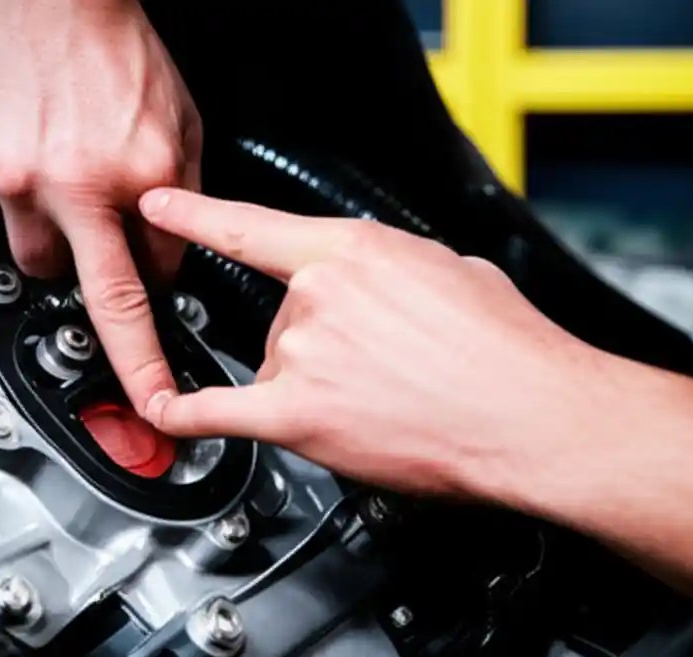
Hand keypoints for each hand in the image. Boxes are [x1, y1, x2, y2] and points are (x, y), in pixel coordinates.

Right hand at [0, 0, 200, 417]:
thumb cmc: (113, 46)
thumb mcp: (180, 123)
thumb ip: (178, 199)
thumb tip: (167, 261)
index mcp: (141, 178)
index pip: (155, 283)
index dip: (156, 317)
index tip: (157, 381)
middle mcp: (76, 186)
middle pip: (95, 299)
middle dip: (118, 337)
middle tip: (131, 383)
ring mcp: (12, 179)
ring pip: (30, 260)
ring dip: (45, 239)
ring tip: (51, 186)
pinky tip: (15, 156)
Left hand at [139, 188, 619, 499]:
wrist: (533, 417)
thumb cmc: (508, 351)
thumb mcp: (454, 270)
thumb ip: (395, 270)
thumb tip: (382, 289)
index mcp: (354, 250)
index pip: (254, 228)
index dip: (197, 214)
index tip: (159, 204)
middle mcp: (317, 295)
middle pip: (279, 318)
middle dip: (320, 345)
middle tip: (382, 368)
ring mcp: (303, 354)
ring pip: (275, 368)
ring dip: (313, 386)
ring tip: (381, 403)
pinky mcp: (298, 415)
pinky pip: (221, 413)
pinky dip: (188, 415)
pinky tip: (169, 413)